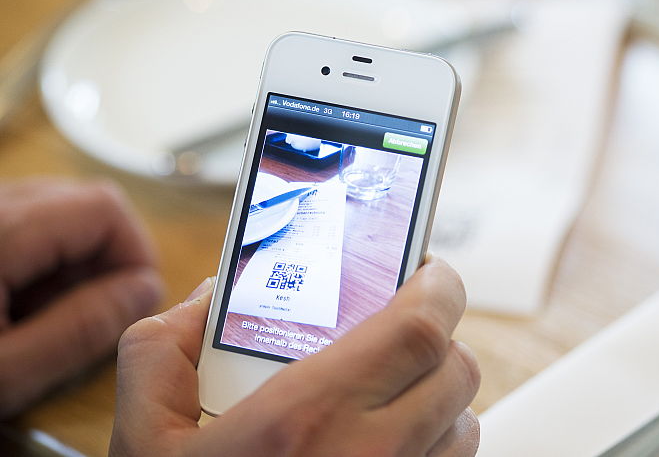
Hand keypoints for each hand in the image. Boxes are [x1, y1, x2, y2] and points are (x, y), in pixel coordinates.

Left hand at [0, 179, 163, 417]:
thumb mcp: (7, 370)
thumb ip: (83, 327)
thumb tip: (145, 291)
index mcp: (1, 233)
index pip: (104, 208)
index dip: (137, 251)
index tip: (139, 296)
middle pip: (87, 202)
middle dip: (111, 255)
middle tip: (103, 308)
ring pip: (61, 211)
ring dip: (79, 256)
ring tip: (58, 310)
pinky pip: (31, 221)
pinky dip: (46, 256)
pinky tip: (26, 299)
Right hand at [111, 257, 479, 456]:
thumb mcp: (142, 432)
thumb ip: (164, 347)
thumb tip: (209, 299)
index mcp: (307, 420)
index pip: (419, 329)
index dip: (438, 287)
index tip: (429, 271)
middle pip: (457, 371)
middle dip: (438, 337)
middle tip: (401, 328)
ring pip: (465, 426)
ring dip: (440, 398)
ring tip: (392, 393)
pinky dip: (437, 447)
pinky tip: (390, 446)